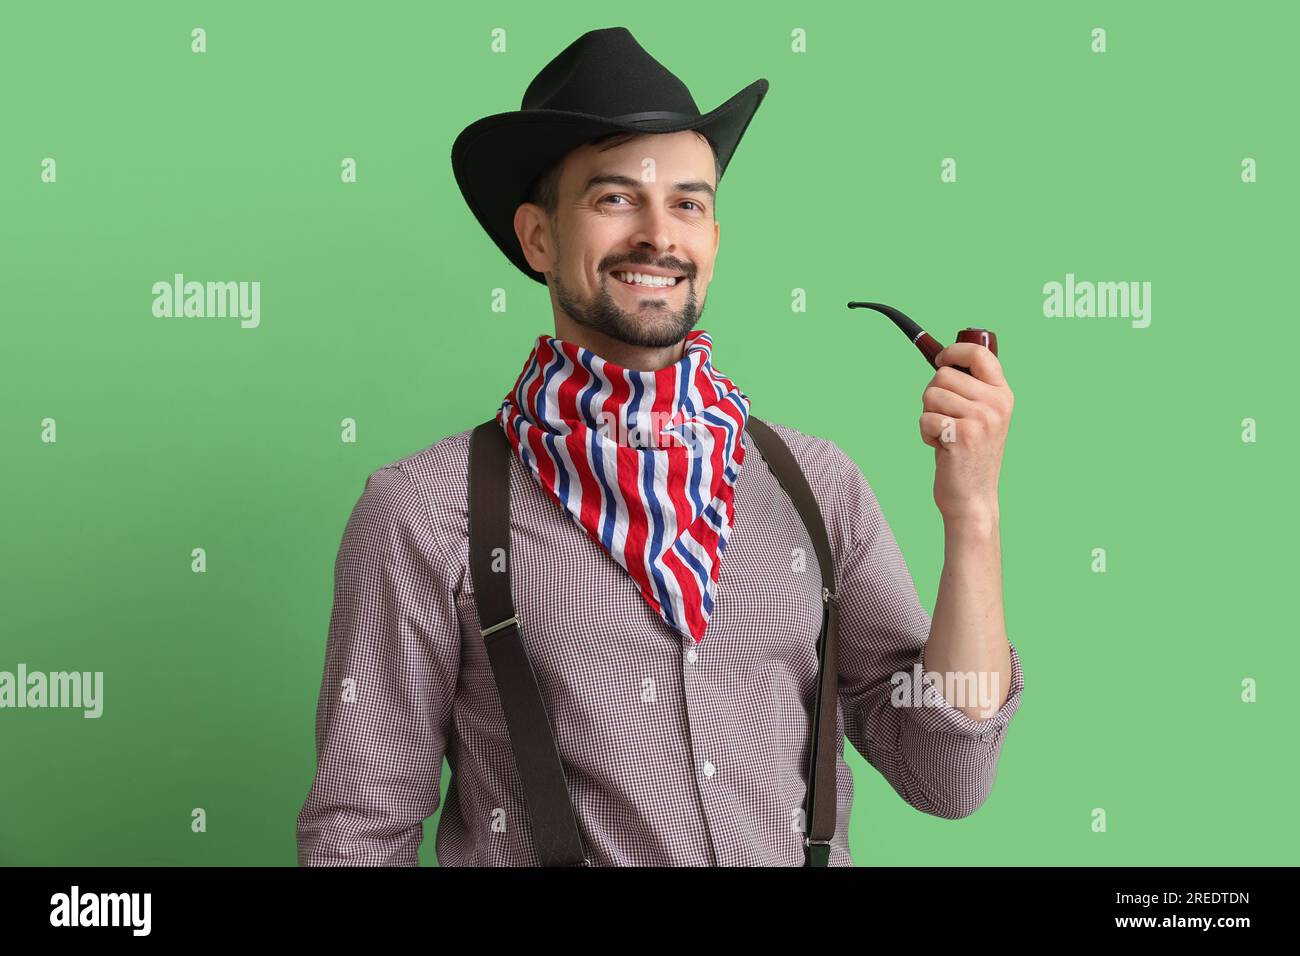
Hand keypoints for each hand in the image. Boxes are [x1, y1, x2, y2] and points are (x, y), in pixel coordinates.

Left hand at [919, 343, 1013, 524]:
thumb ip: (972, 390)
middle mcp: (996, 404)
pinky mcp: (962, 435)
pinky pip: (925, 418)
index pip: (980, 353)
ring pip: (930, 395)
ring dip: (928, 415)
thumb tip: (943, 360)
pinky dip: (925, 433)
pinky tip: (940, 447)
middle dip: (932, 395)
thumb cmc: (970, 455)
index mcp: (1003, 395)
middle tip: (944, 418)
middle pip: (943, 375)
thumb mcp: (982, 417)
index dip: (954, 351)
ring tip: (944, 434)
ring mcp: (981, 420)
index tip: (941, 359)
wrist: (973, 497)